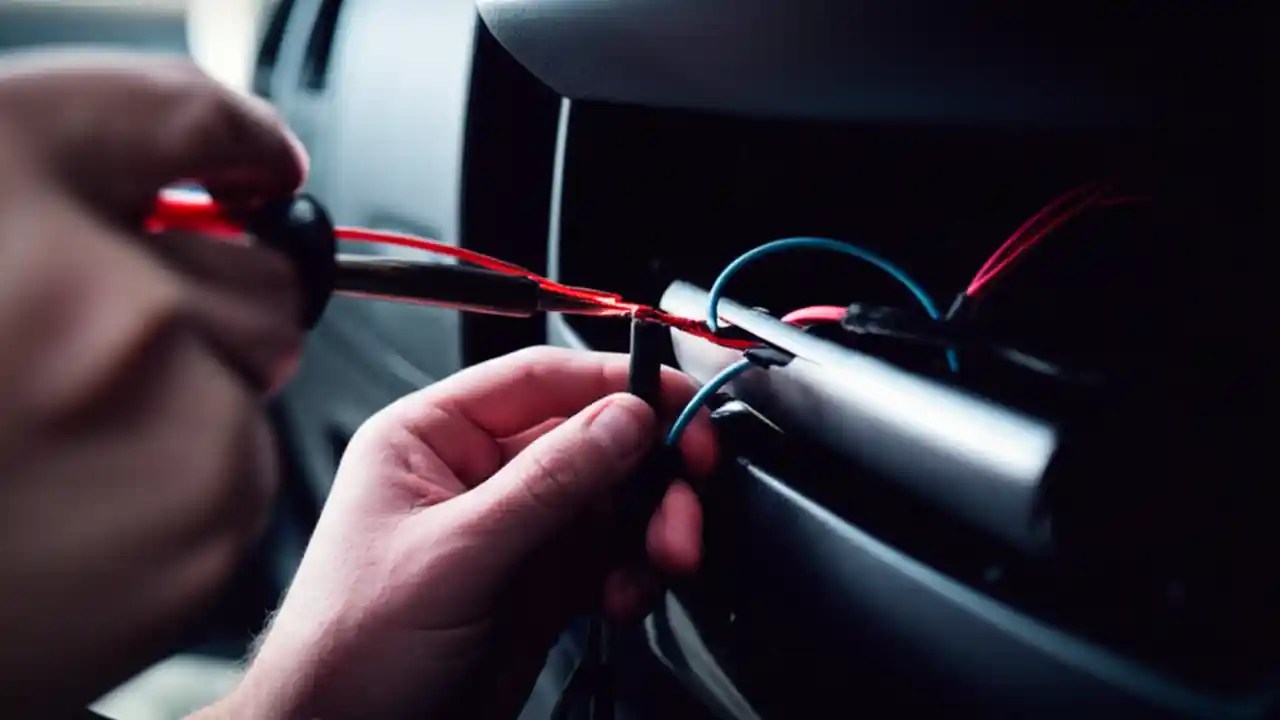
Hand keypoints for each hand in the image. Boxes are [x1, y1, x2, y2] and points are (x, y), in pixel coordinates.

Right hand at [0, 52, 306, 712]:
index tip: (252, 164)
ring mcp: (158, 415)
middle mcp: (97, 290)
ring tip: (48, 460)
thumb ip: (45, 204)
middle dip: (213, 312)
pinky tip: (67, 516)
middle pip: (261, 279)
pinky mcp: (199, 534)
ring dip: (183, 413)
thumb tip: (166, 204)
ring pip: (252, 389)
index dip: (230, 142)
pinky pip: (236, 481)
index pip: (180, 113)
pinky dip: (176, 496)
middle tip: (99, 360)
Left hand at [213, 347, 717, 718]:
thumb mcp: (456, 554)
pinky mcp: (540, 583)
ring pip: (611, 500)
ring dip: (651, 523)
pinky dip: (634, 571)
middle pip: (591, 439)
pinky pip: (611, 556)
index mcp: (432, 437)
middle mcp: (477, 473)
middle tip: (689, 490)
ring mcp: (514, 529)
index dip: (616, 383)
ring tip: (666, 557)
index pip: (540, 379)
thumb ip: (547, 483)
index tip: (678, 401)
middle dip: (647, 467)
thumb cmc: (351, 645)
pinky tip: (627, 597)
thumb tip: (624, 417)